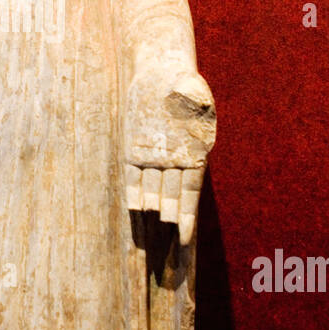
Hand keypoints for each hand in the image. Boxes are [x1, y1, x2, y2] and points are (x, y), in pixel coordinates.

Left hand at [124, 68, 215, 242]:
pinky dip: (133, 200)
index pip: (189, 191)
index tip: (185, 238)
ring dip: (150, 220)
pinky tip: (134, 219)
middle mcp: (173, 162)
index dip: (187, 215)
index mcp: (193, 152)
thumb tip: (194, 99)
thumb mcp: (190, 86)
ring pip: (151, 195)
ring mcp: (153, 159)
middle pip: (170, 200)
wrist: (160, 73)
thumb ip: (192, 97)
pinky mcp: (133, 153)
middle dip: (169, 228)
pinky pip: (133, 181)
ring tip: (148, 247)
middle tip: (168, 256)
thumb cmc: (181, 80)